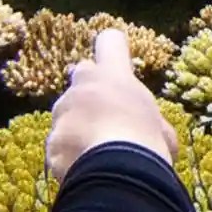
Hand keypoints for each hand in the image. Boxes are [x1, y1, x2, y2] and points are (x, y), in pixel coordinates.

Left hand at [46, 29, 178, 181]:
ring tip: (97, 152)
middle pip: (82, 74)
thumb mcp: (160, 128)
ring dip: (78, 126)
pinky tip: (85, 169)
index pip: (110, 41)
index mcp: (114, 75)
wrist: (116, 170)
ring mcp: (63, 112)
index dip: (114, 50)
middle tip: (106, 113)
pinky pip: (60, 144)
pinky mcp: (51, 140)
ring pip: (67, 112)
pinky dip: (69, 154)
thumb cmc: (146, 140)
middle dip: (90, 90)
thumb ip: (150, 120)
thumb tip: (156, 132)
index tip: (118, 63)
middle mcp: (83, 85)